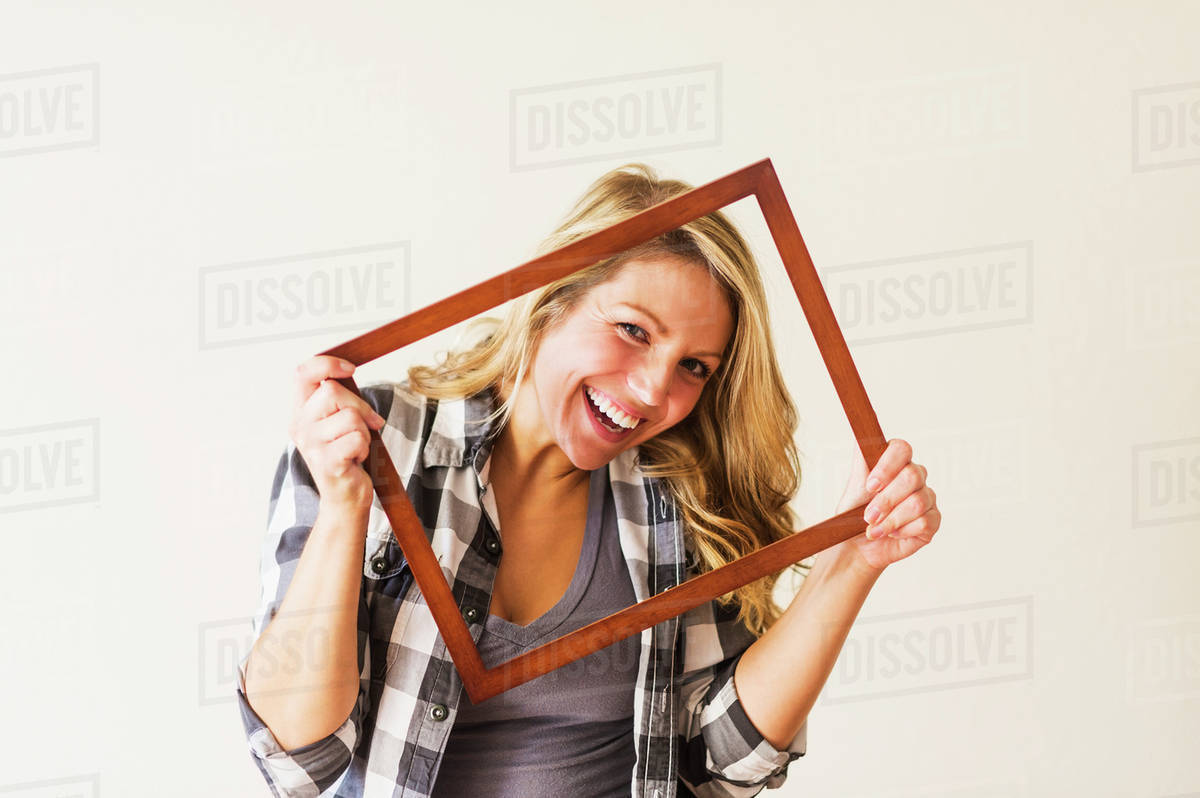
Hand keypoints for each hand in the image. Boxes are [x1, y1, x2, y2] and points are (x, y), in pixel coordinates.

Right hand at [288, 355, 387, 508]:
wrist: (345, 497)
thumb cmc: (347, 455)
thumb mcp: (338, 422)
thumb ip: (338, 398)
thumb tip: (347, 370)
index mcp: (301, 412)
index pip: (303, 373)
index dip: (327, 364)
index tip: (350, 368)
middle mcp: (300, 426)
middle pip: (332, 391)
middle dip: (360, 405)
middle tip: (369, 423)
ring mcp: (311, 445)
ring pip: (350, 416)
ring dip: (364, 431)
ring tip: (358, 445)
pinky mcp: (327, 462)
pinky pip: (357, 438)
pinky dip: (365, 446)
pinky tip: (357, 458)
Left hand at [826, 438, 941, 573]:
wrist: (856, 545)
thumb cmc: (854, 514)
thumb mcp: (853, 485)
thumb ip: (861, 459)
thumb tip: (862, 437)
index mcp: (895, 463)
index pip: (902, 449)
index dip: (887, 467)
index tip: (871, 486)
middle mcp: (914, 477)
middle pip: (912, 476)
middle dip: (886, 500)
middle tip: (868, 515)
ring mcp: (926, 498)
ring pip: (917, 502)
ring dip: (891, 519)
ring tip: (875, 528)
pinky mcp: (932, 521)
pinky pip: (924, 522)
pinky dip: (902, 531)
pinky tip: (892, 534)